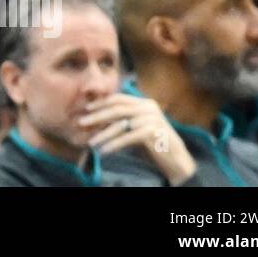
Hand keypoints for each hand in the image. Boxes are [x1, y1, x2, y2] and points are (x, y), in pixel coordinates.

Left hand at [79, 93, 196, 184]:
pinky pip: (128, 138)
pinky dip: (114, 144)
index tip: (87, 108)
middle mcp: (149, 107)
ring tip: (91, 142)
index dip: (101, 102)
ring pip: (121, 125)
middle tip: (82, 122)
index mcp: (145, 102)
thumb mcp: (136, 126)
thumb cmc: (153, 142)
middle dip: (97, 116)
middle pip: (117, 109)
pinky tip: (104, 151)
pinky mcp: (153, 133)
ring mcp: (152, 119)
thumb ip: (122, 120)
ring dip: (103, 134)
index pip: (119, 98)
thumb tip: (96, 118)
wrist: (176, 158)